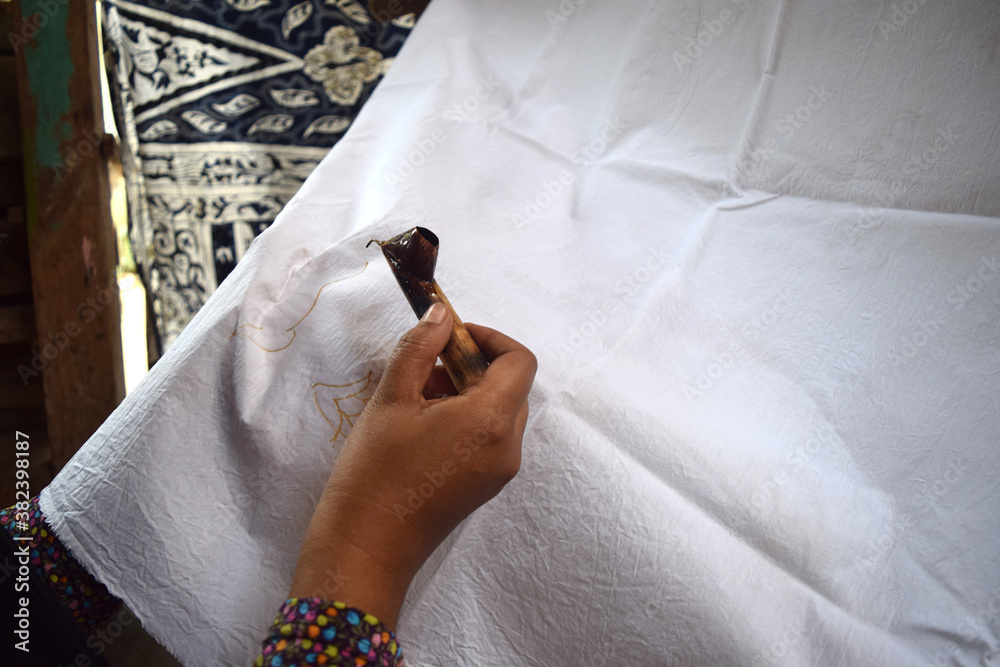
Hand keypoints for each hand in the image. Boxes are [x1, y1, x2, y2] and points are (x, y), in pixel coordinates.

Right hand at [289, 303, 536, 627]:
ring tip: (415, 396)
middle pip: (510, 385)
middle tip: (424, 365)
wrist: (366, 549)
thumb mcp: (391, 399)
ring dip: (465, 391)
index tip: (450, 335)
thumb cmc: (374, 472)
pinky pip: (489, 437)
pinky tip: (421, 424)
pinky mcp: (485, 486)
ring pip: (498, 411)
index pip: (519, 360)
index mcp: (492, 421)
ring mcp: (500, 470)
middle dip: (471, 364)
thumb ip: (420, 348)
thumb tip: (441, 314)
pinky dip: (465, 418)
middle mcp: (508, 447)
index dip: (489, 338)